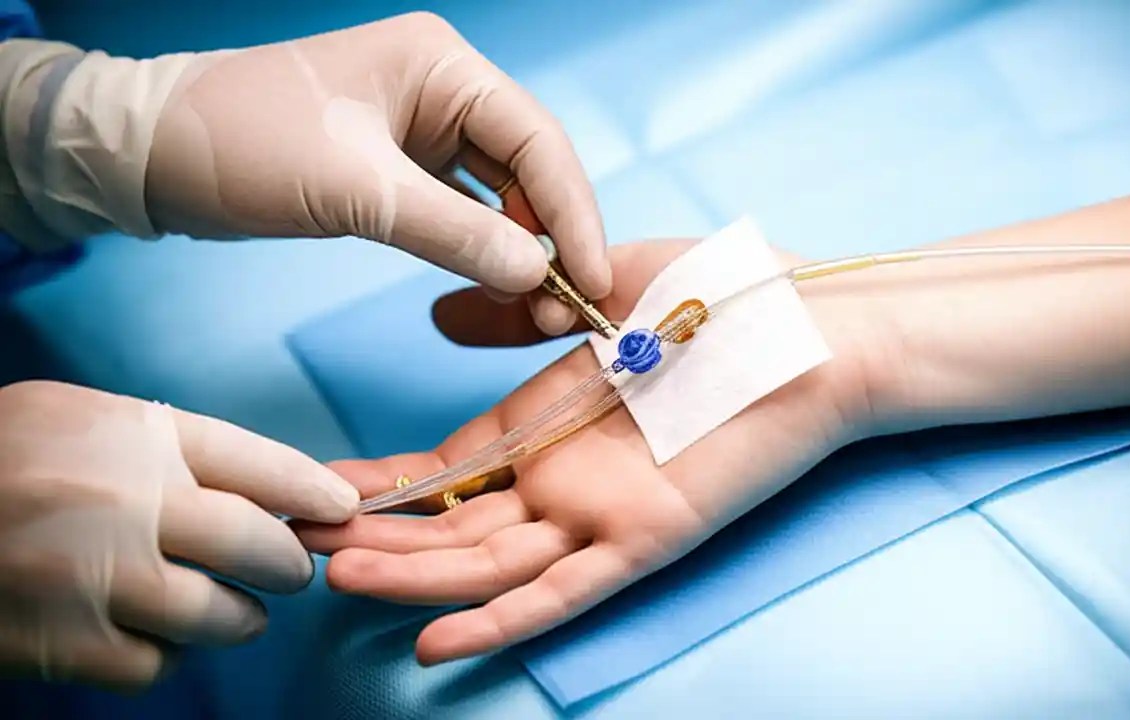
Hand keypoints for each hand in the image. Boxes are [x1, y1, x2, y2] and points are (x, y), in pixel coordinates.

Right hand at [0, 381, 357, 690]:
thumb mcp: (79, 419)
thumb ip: (165, 446)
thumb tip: (257, 487)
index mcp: (133, 437)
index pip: (260, 463)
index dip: (314, 492)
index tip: (342, 509)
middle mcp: (123, 503)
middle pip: (259, 545)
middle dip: (290, 563)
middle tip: (289, 567)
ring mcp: (93, 578)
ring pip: (220, 616)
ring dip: (240, 617)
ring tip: (233, 609)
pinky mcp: (61, 643)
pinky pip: (154, 664)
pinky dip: (163, 653)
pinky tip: (147, 632)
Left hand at [145, 13, 608, 333]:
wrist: (154, 155)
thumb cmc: (243, 145)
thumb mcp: (355, 190)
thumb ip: (454, 233)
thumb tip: (537, 276)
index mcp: (442, 66)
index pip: (538, 140)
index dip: (574, 213)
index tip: (593, 280)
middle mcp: (444, 90)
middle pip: (531, 169)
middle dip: (554, 239)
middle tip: (569, 311)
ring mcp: (425, 129)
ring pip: (503, 196)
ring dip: (524, 251)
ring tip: (542, 312)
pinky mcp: (403, 168)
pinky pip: (466, 212)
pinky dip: (486, 251)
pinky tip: (504, 289)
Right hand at [295, 240, 880, 663]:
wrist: (812, 323)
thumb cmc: (718, 296)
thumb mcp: (596, 287)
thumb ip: (517, 314)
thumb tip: (441, 315)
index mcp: (548, 421)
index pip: (448, 470)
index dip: (382, 485)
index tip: (316, 490)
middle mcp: (565, 476)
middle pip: (455, 526)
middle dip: (378, 537)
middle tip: (297, 541)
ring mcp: (603, 512)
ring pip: (491, 563)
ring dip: (415, 577)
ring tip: (336, 579)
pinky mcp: (647, 537)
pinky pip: (563, 592)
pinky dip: (500, 621)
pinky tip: (435, 641)